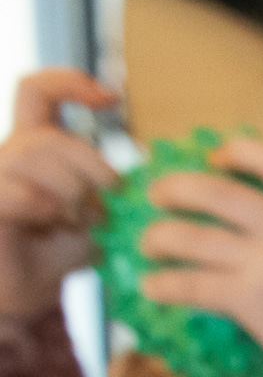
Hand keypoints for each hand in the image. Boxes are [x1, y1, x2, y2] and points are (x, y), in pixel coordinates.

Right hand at [0, 68, 122, 315]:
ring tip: (73, 224)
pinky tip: (49, 222)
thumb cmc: (57, 253)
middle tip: (101, 210)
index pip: (38, 92)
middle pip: (54, 135)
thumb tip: (136, 168)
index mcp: (35, 147)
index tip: (110, 97)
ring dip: (70, 194)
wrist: (20, 295)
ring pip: (37, 155)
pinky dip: (42, 207)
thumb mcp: (95, 214)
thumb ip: (107, 186)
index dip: (69, 82)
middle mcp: (9, 154)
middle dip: (92, 170)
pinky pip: (14, 191)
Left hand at [132, 136, 262, 366]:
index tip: (216, 156)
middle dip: (177, 187)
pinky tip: (152, 288)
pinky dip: (165, 285)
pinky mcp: (249, 299)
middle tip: (157, 195)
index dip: (240, 153)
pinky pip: (192, 284)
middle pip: (217, 192)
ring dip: (159, 237)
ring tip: (147, 244)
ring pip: (193, 236)